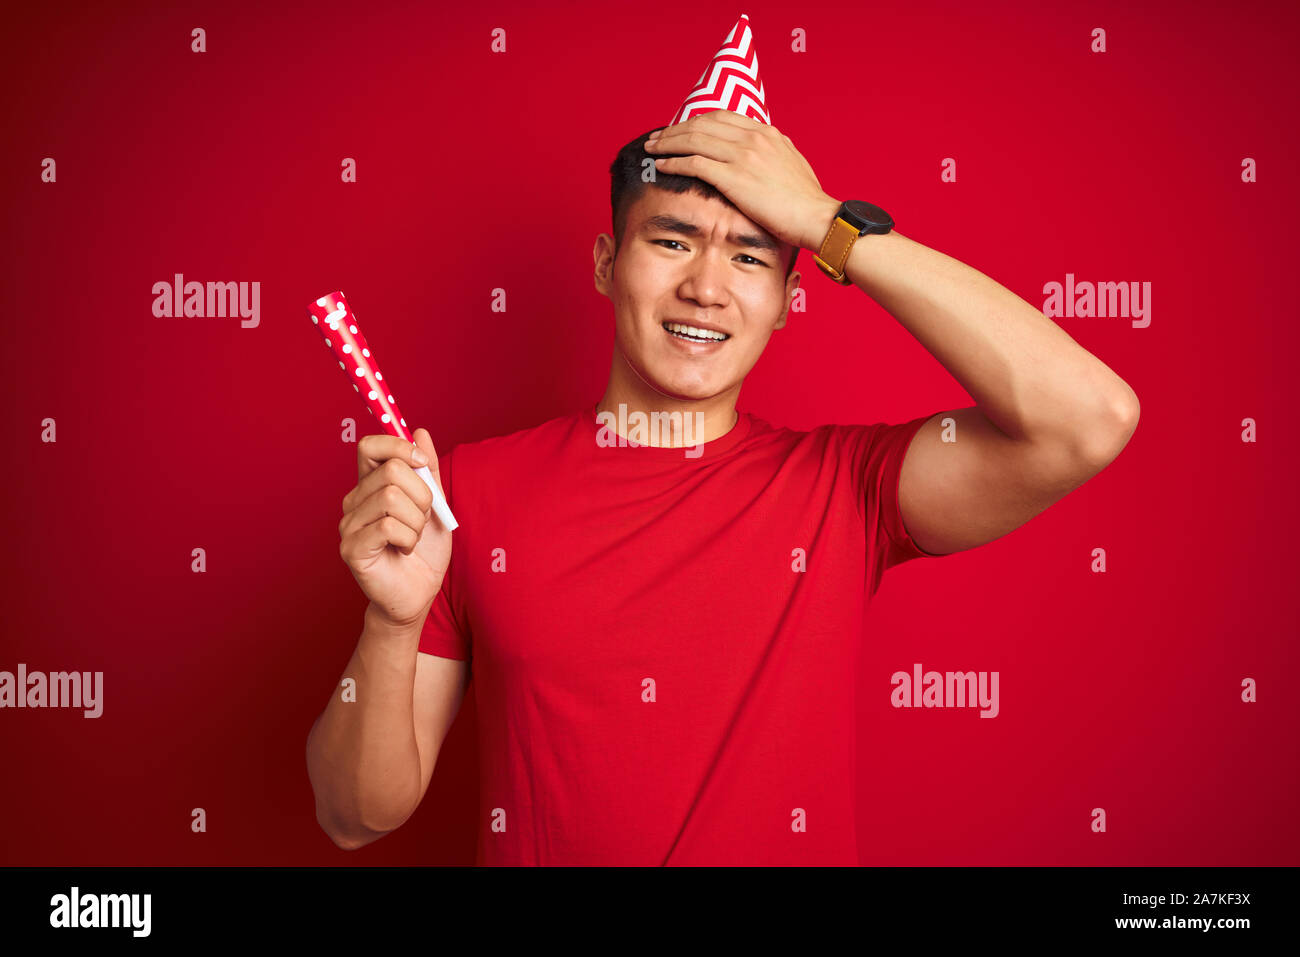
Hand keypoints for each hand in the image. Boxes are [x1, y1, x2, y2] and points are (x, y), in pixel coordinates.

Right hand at [338, 428, 451, 629]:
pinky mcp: (351, 548)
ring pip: (392, 498)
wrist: (418, 596)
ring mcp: (349, 525)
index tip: (420, 461)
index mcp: (370, 487)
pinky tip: (403, 551)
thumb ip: (427, 471)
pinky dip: (408, 539)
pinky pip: (388, 526)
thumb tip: (419, 431)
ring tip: (412, 539)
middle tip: (423, 518)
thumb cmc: (423, 553)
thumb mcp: (434, 506)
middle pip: (390, 470)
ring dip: (417, 521)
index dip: (397, 445)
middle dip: (422, 494)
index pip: (370, 446)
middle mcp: (354, 502)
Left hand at [642, 110, 840, 252]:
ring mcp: (743, 155)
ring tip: (651, 149)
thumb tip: (762, 153)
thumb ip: (772, 153)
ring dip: (667, 142)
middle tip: (657, 137)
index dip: (695, 121)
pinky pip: (694, 163)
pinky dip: (673, 162)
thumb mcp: (790, 164)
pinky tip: (661, 165)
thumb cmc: (805, 200)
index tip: (680, 129)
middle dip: (674, 129)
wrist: (816, 217)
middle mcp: (752, 137)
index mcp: (765, 132)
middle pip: (701, 123)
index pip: (720, 116)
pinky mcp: (734, 177)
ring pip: (693, 139)